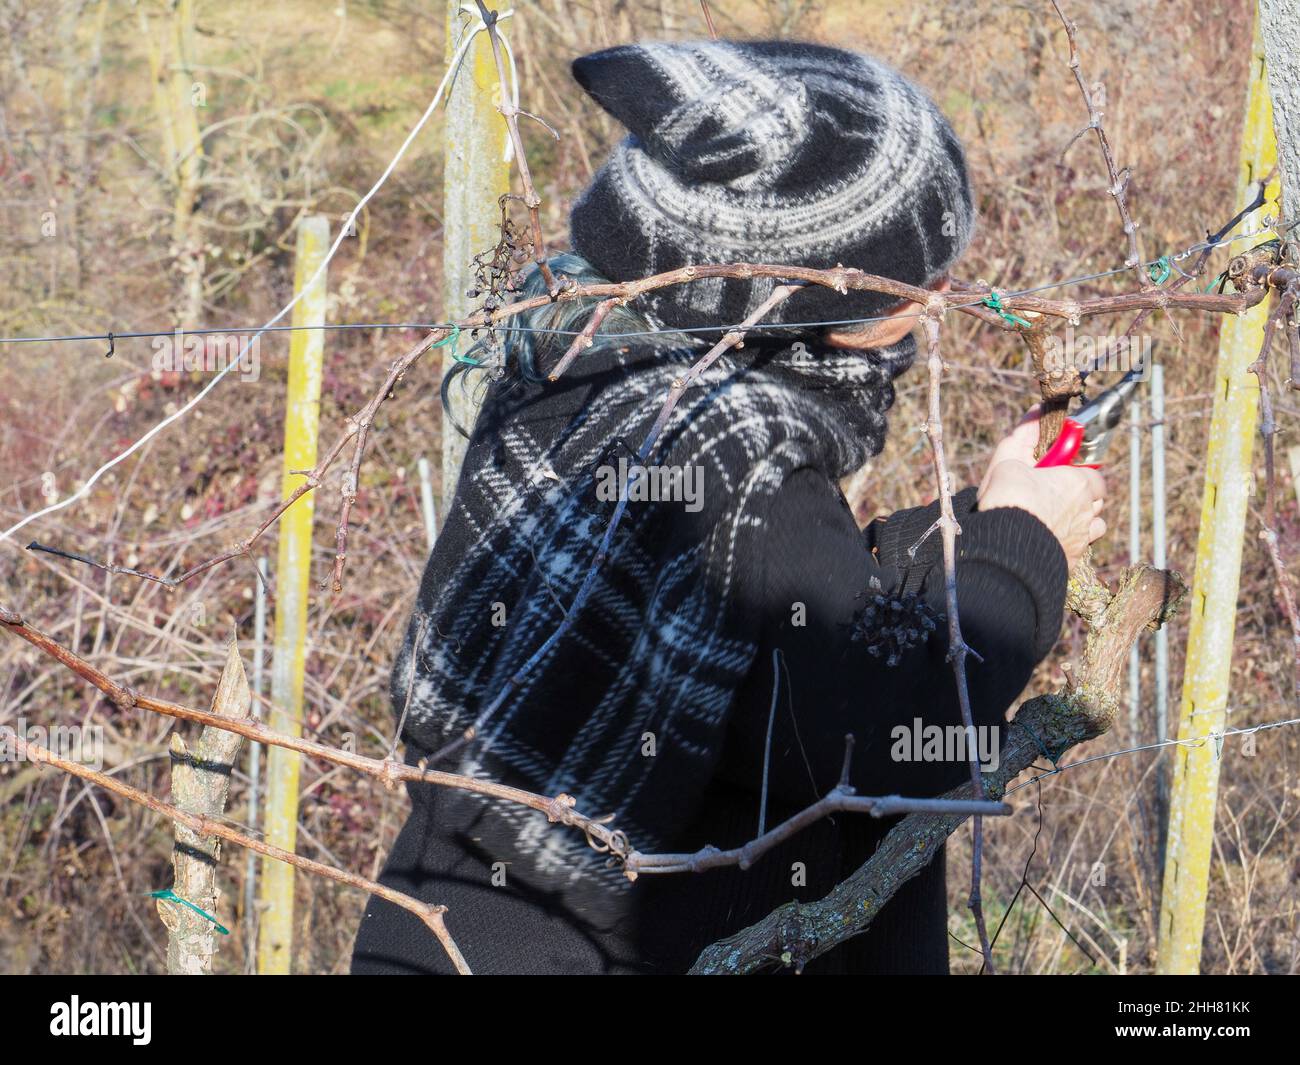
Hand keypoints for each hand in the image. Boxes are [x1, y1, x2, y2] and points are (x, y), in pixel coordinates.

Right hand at [976, 407, 1106, 566]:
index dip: (1076, 471)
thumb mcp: (1010, 460)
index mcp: (1079, 482)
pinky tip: (1055, 540)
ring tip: (1057, 519)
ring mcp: (1082, 537)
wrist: (1007, 546)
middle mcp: (1087, 509)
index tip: (1059, 471)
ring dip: (1082, 520)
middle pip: (1096, 499)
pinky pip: (1080, 548)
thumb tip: (1038, 408)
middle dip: (1082, 496)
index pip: (1092, 473)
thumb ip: (1025, 436)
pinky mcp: (1073, 559)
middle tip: (1054, 494)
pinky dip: (1072, 543)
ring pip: (1094, 525)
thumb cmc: (1010, 499)